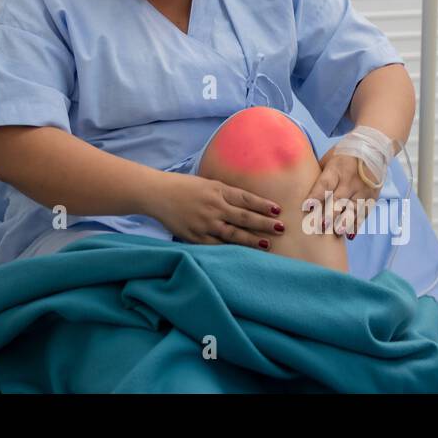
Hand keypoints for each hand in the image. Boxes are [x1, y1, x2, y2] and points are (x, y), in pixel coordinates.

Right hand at [148, 171, 283, 249]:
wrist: (157, 194)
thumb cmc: (184, 187)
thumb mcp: (207, 183)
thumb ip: (226, 194)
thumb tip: (248, 204)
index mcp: (218, 190)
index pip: (246, 199)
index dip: (263, 205)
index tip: (278, 210)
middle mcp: (214, 207)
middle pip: (244, 217)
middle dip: (264, 224)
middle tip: (280, 229)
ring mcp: (205, 223)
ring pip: (233, 234)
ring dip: (251, 240)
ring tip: (266, 244)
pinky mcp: (195, 236)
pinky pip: (216, 245)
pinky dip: (230, 250)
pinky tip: (241, 253)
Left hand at [303, 150, 382, 236]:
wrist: (373, 147)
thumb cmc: (344, 154)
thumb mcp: (329, 158)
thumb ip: (319, 175)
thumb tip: (302, 189)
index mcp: (337, 168)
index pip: (325, 183)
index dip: (315, 195)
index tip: (306, 207)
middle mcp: (350, 180)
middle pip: (339, 199)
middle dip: (329, 213)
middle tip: (319, 226)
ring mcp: (363, 189)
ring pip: (353, 208)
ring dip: (344, 221)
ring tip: (336, 231)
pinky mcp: (372, 196)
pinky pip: (364, 212)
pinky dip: (357, 223)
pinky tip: (350, 234)